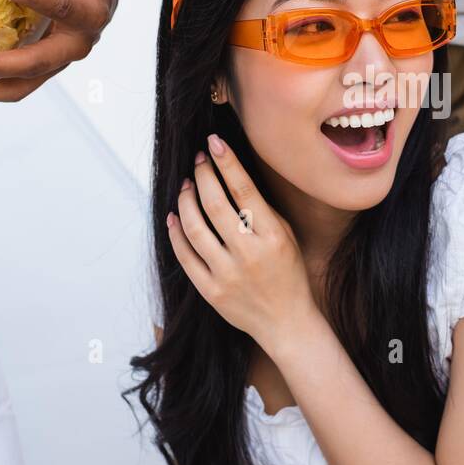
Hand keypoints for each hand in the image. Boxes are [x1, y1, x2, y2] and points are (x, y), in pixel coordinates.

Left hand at [166, 134, 318, 349]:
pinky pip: (185, 256)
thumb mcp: (287, 237)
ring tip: (187, 185)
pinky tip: (175, 216)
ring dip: (186, 200)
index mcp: (272, 237)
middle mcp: (248, 254)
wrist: (285, 322)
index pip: (243, 190)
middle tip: (198, 160)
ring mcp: (227, 274)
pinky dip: (176, 232)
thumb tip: (233, 177)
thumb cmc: (288, 274)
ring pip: (195, 227)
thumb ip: (262, 211)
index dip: (226, 163)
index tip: (214, 143)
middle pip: (215, 204)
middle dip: (203, 175)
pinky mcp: (210, 291)